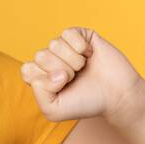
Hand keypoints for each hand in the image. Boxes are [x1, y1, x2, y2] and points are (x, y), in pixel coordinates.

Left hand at [20, 27, 144, 123]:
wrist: (117, 95)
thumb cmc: (86, 103)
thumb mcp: (53, 110)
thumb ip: (39, 93)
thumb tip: (53, 69)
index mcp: (42, 75)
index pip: (27, 70)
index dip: (45, 81)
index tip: (62, 89)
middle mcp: (52, 59)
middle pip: (40, 56)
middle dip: (60, 71)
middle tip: (75, 79)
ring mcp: (66, 46)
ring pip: (54, 44)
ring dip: (73, 61)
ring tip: (84, 68)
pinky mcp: (81, 36)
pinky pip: (68, 33)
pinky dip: (80, 47)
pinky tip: (89, 55)